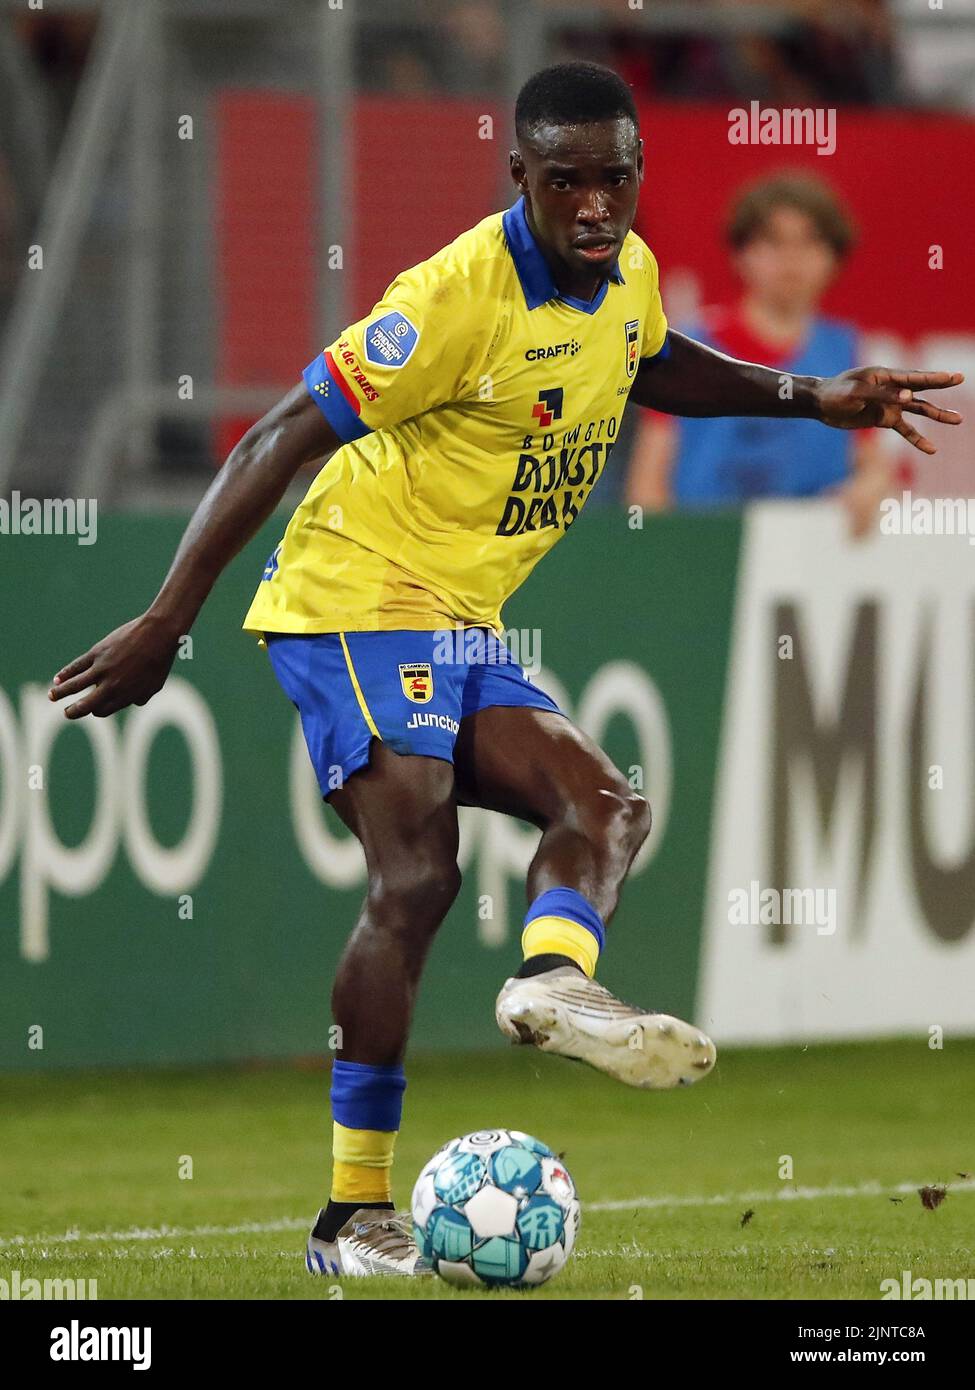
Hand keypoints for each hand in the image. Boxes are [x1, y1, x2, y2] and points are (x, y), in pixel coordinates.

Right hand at [48, 611, 183, 719]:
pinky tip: (57, 678)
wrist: (158, 634)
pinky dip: (65, 673)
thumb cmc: (159, 660)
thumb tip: (135, 702)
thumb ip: (142, 696)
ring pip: (75, 685)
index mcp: (125, 696)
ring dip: (60, 692)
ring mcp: (102, 669)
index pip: (102, 710)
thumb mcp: (154, 684)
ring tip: (51, 696)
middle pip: (86, 705)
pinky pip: (76, 666)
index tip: (92, 708)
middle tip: (67, 713)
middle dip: (74, 711)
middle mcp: (111, 686)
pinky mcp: (97, 653)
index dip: (96, 710)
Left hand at [815, 368, 963, 453]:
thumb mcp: (857, 394)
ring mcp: (889, 405)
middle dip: (941, 387)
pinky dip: (917, 439)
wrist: (821, 405)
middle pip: (922, 389)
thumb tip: (910, 398)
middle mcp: (891, 389)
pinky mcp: (884, 419)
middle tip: (961, 380)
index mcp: (885, 377)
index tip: (954, 377)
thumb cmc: (836, 393)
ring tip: (958, 420)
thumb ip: (883, 396)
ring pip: (919, 411)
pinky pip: (905, 430)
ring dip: (937, 415)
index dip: (935, 378)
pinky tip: (931, 449)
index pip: (914, 378)